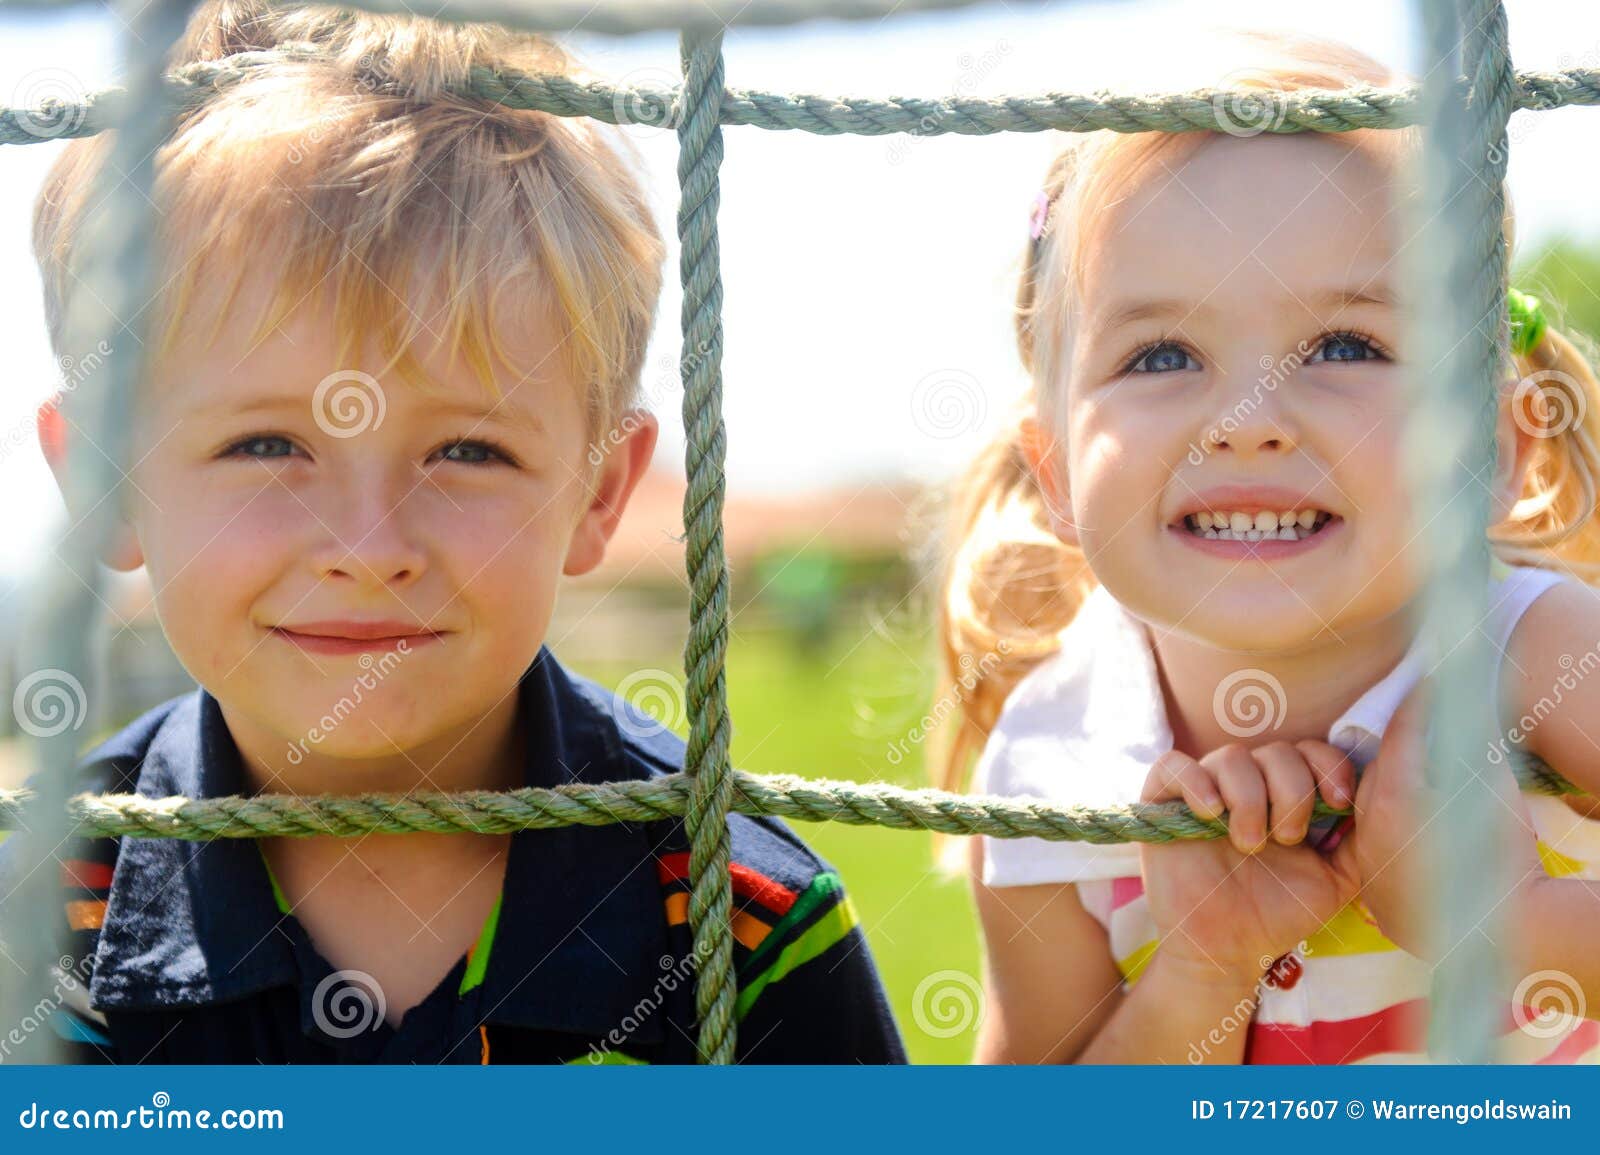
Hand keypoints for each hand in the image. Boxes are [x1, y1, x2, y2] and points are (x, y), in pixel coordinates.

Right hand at [1139, 740, 1360, 982]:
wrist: (1228, 951)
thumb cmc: (1281, 914)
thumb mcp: (1338, 878)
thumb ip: (1360, 838)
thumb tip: (1383, 794)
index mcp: (1286, 793)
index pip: (1311, 750)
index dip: (1329, 766)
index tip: (1338, 803)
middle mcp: (1247, 784)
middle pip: (1276, 750)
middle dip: (1292, 791)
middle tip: (1287, 839)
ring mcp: (1203, 790)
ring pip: (1231, 757)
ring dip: (1249, 797)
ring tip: (1250, 844)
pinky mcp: (1161, 802)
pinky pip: (1173, 765)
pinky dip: (1195, 782)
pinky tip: (1212, 814)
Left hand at [1328, 681, 1546, 960]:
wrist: (1514, 932)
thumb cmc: (1507, 854)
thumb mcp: (1490, 787)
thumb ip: (1468, 744)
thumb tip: (1463, 711)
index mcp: (1392, 797)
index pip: (1399, 735)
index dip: (1415, 706)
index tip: (1425, 684)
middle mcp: (1368, 831)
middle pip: (1378, 775)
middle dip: (1399, 753)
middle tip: (1422, 734)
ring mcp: (1368, 868)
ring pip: (1372, 817)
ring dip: (1392, 798)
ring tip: (1421, 786)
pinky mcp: (1375, 899)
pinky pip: (1376, 856)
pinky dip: (1392, 839)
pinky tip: (1415, 835)